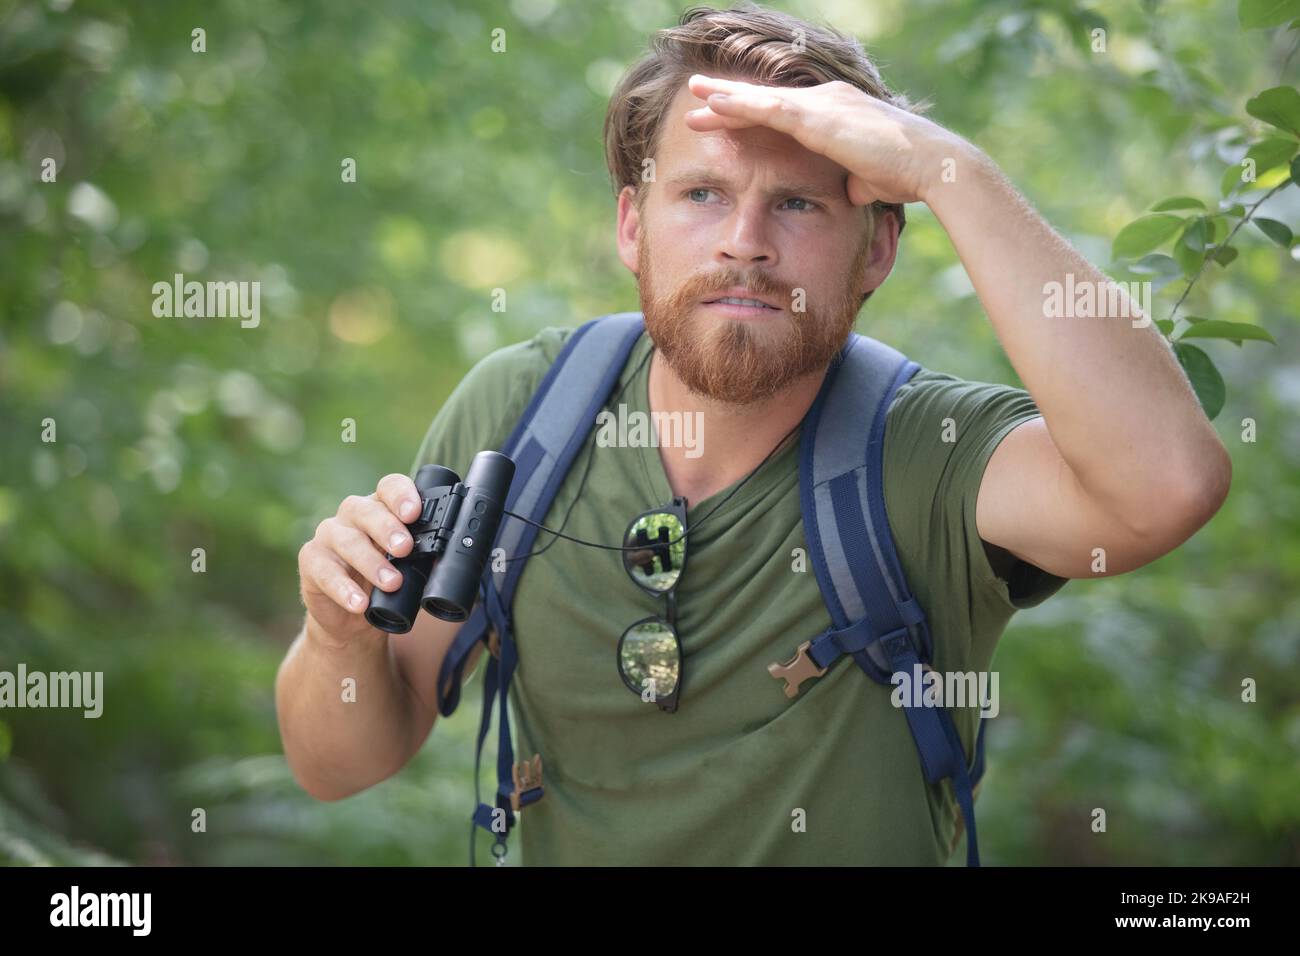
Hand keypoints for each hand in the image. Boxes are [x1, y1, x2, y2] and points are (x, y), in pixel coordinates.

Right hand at [297, 473, 423, 645]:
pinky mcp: (311, 561)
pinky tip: (359, 603)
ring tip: (392, 583)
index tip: (415, 513)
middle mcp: (352, 515)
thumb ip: (423, 555)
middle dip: (388, 529)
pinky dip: (344, 589)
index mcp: (381, 508)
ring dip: (371, 562)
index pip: (389, 487)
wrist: (351, 618)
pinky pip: (325, 571)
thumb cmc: (384, 582)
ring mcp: (329, 535)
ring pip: (347, 540)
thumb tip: (452, 557)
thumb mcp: (408, 566)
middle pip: (366, 510)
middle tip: (405, 548)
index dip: (401, 495)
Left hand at [682, 74, 965, 207]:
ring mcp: (822, 105)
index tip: (723, 117)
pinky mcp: (819, 118)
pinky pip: (769, 110)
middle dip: (730, 97)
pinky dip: (739, 107)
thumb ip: (856, 180)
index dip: (751, 112)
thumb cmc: (906, 174)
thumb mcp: (871, 179)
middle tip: (697, 93)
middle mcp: (827, 100)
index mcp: (837, 112)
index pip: (784, 111)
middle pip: (767, 98)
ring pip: (762, 99)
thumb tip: (850, 191)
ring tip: (693, 94)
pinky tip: (714, 106)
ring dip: (725, 97)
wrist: (930, 166)